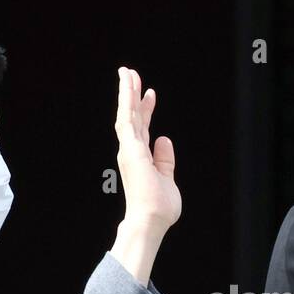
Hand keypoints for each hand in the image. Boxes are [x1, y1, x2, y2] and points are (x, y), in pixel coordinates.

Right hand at [114, 66, 180, 233]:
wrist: (150, 221)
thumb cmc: (157, 208)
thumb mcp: (167, 179)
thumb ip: (165, 160)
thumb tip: (164, 139)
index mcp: (140, 159)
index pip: (143, 129)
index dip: (147, 110)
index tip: (150, 94)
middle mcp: (131, 152)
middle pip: (132, 117)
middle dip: (132, 95)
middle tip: (132, 75)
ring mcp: (129, 149)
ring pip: (126, 113)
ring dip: (127, 92)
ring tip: (126, 72)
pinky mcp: (130, 148)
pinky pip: (127, 118)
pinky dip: (127, 100)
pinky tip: (129, 84)